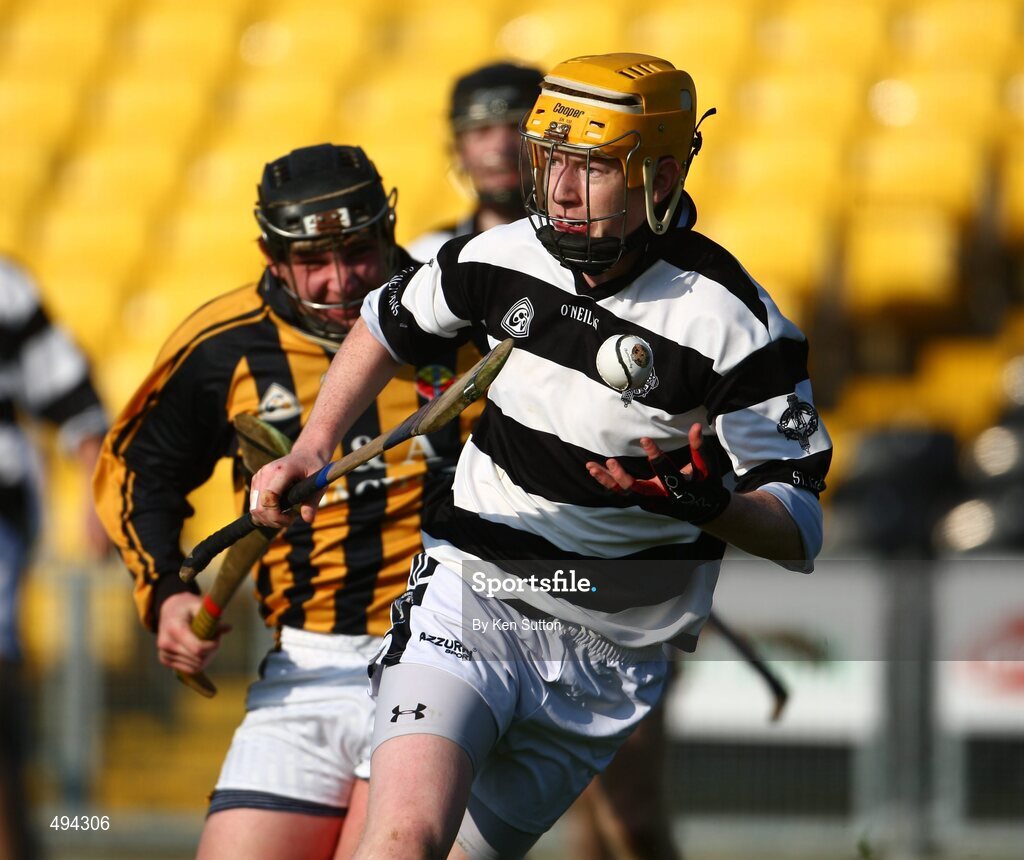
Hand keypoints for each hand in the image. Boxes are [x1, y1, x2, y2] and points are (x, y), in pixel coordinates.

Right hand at [156, 592, 230, 673]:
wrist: (169, 611)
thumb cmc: (187, 607)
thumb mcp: (200, 606)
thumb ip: (213, 617)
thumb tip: (229, 628)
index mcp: (174, 629)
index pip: (198, 649)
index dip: (213, 646)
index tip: (218, 636)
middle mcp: (166, 644)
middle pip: (199, 659)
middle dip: (212, 650)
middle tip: (215, 636)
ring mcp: (164, 654)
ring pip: (196, 666)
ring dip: (207, 656)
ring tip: (208, 641)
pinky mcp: (165, 660)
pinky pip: (190, 669)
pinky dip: (200, 661)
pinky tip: (201, 649)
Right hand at [249, 449, 328, 527]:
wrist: (305, 455)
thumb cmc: (314, 468)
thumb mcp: (318, 484)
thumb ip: (312, 502)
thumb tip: (308, 520)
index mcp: (281, 470)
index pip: (268, 498)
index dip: (276, 515)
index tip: (292, 519)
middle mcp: (265, 472)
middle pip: (258, 507)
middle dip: (273, 520)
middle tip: (289, 520)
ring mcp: (258, 476)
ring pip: (254, 508)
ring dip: (268, 519)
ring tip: (286, 516)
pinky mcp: (256, 481)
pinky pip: (254, 505)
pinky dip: (265, 513)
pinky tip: (279, 510)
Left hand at [585, 423, 729, 523]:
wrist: (702, 509)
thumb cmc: (705, 483)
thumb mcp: (706, 467)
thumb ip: (698, 448)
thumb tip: (696, 426)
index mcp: (678, 488)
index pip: (664, 470)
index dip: (654, 454)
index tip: (644, 439)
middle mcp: (661, 497)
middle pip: (637, 490)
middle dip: (622, 478)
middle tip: (610, 461)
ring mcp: (650, 501)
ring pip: (624, 493)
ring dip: (606, 480)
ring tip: (590, 466)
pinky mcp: (642, 500)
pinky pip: (621, 492)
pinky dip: (607, 481)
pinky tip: (594, 470)